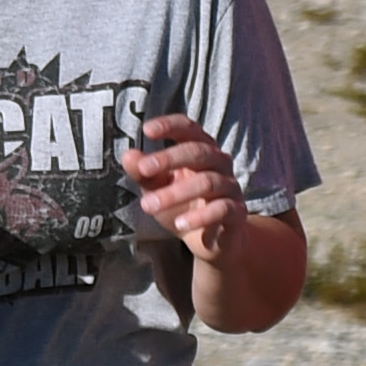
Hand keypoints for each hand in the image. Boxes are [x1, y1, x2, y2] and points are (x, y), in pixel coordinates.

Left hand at [122, 116, 252, 261]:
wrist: (210, 239)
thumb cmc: (182, 205)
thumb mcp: (157, 188)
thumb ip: (143, 173)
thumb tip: (128, 155)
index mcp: (200, 149)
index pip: (189, 128)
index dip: (170, 126)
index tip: (147, 129)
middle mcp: (219, 162)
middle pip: (198, 152)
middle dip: (169, 158)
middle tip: (144, 169)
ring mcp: (230, 186)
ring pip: (207, 182)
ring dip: (175, 193)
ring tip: (148, 206)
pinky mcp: (237, 212)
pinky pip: (222, 209)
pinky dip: (200, 217)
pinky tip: (180, 224)